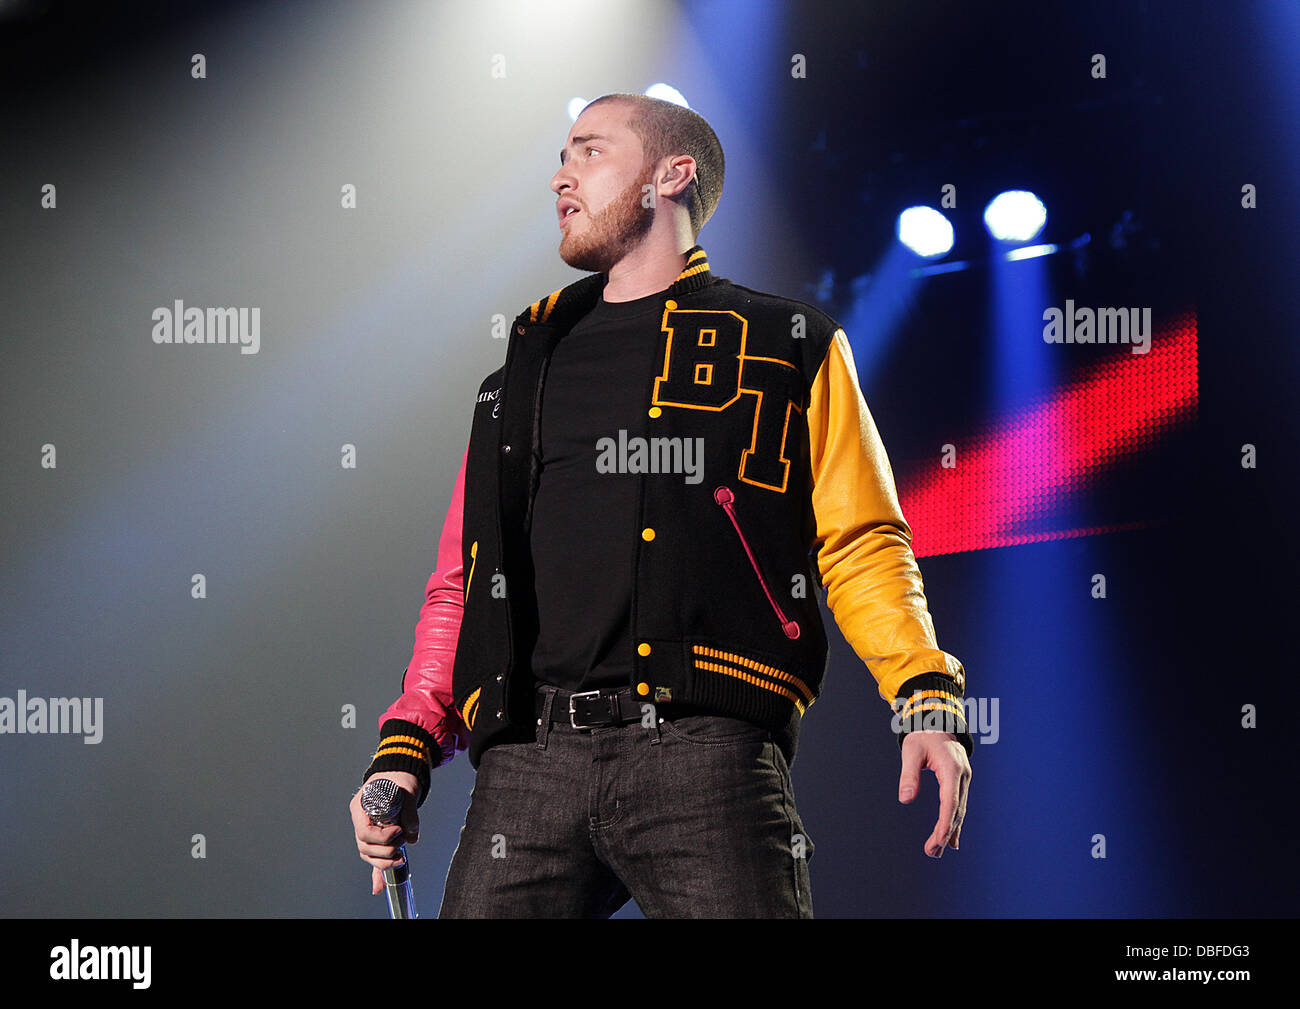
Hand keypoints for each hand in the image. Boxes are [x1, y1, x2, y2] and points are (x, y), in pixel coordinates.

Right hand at [350, 771, 420, 894]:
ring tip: (401, 858)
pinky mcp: (378, 837)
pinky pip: (375, 857)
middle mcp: (361, 820)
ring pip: (369, 854)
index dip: (380, 836)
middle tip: (401, 844)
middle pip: (364, 846)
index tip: (398, 832)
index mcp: (361, 807)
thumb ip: (409, 813)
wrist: (400, 773)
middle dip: (384, 851)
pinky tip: (379, 887)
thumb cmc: (399, 778)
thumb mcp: (406, 790)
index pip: (363, 830)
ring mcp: (368, 829)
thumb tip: (412, 835)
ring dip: (384, 861)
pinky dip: (378, 871)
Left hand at [898, 731, 970, 857]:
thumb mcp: (911, 751)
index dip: (945, 823)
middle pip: (955, 810)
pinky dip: (954, 821)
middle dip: (945, 833)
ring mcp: (963, 779)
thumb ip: (909, 775)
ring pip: (958, 810)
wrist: (937, 720)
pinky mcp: (959, 781)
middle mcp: (962, 776)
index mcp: (952, 769)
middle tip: (932, 852)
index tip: (937, 841)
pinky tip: (950, 839)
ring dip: (949, 831)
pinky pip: (958, 805)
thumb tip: (905, 799)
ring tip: (937, 851)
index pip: (950, 802)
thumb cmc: (922, 735)